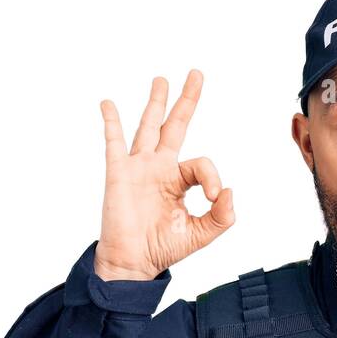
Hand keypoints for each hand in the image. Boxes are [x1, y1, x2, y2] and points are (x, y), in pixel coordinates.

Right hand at [95, 70, 234, 281]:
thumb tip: (229, 191)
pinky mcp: (118, 173)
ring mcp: (138, 168)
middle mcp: (159, 168)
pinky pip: (114, 142)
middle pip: (174, 126)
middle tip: (196, 74)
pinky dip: (111, 122)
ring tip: (162, 80)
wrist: (134, 263)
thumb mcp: (201, 234)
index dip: (211, 176)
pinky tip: (108, 104)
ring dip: (155, 102)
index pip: (201, 163)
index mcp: (179, 180)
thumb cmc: (163, 248)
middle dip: (186, 101)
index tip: (212, 197)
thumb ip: (221, 216)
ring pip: (148, 127)